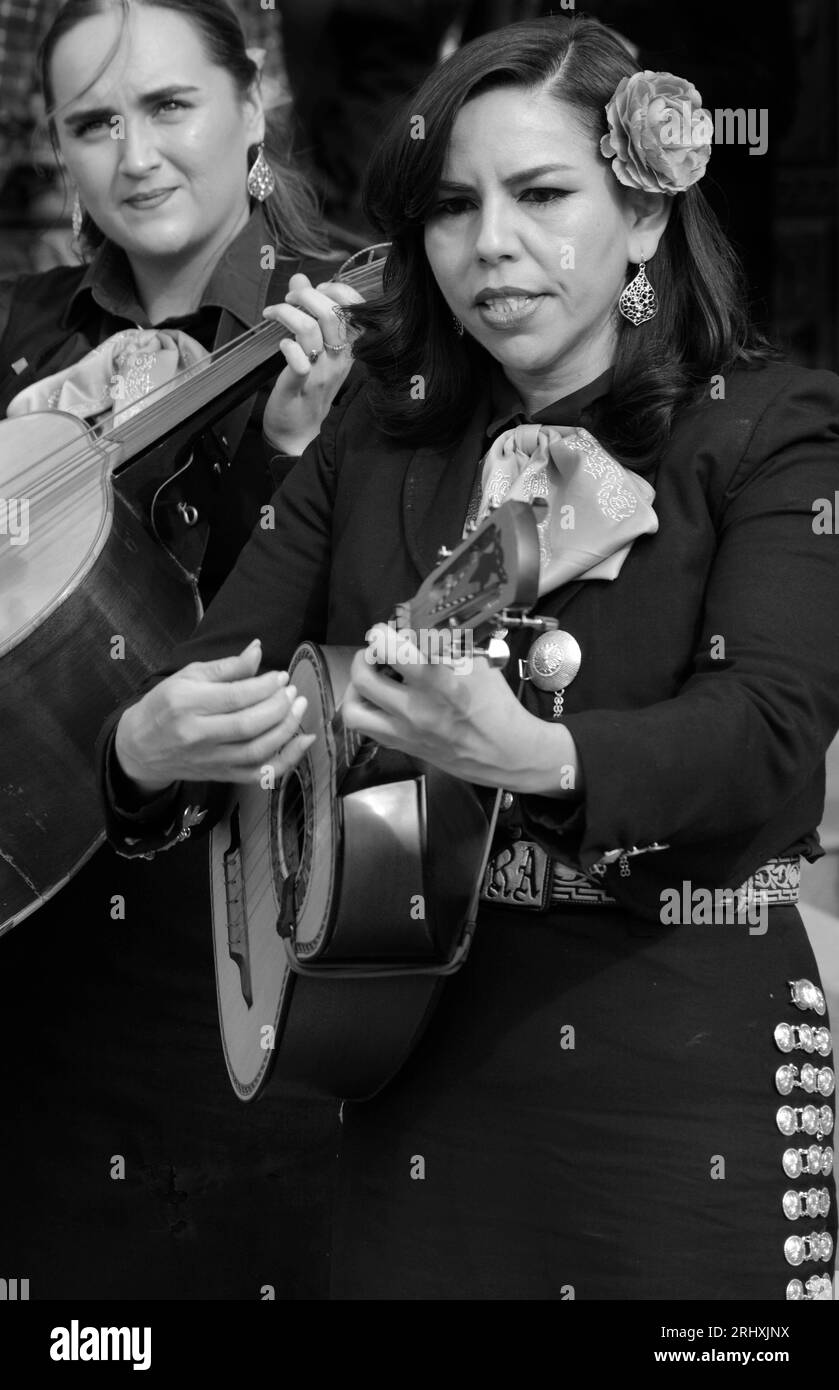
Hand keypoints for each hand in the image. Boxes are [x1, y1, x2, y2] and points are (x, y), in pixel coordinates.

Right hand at [114, 639, 314, 794]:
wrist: (140, 747)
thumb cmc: (165, 705)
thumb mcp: (188, 676)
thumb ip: (227, 667)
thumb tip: (258, 649)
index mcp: (187, 704)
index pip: (235, 697)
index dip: (265, 686)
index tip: (280, 676)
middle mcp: (198, 735)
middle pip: (249, 725)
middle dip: (279, 706)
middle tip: (292, 692)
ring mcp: (211, 759)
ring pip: (257, 750)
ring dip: (286, 729)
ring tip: (298, 708)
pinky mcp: (221, 775)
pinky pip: (259, 774)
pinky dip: (286, 760)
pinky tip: (303, 741)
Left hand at [262, 273, 361, 454]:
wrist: (299, 432)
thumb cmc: (307, 387)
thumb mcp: (315, 348)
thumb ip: (308, 312)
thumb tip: (300, 279)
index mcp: (347, 348)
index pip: (353, 308)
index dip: (335, 290)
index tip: (315, 290)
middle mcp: (338, 360)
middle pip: (331, 313)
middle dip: (306, 295)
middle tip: (288, 299)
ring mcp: (320, 374)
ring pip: (309, 330)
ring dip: (286, 313)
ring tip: (273, 314)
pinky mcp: (299, 387)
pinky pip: (298, 362)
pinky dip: (287, 347)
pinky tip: (280, 345)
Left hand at [341, 624, 581, 796]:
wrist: (505, 752)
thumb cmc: (495, 703)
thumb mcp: (478, 663)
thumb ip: (446, 642)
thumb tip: (421, 623)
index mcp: (434, 680)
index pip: (388, 647)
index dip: (381, 632)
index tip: (387, 630)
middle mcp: (413, 707)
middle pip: (362, 675)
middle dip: (365, 656)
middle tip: (377, 652)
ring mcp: (404, 731)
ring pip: (353, 709)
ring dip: (356, 688)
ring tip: (370, 679)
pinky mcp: (402, 747)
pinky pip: (365, 730)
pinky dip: (365, 710)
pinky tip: (380, 701)